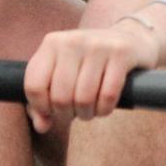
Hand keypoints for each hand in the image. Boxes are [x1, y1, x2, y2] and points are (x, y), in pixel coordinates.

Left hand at [23, 21, 161, 133]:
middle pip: (60, 97)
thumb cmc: (90, 65)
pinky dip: (105, 109)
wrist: (131, 39)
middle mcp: (72, 41)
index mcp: (52, 43)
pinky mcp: (121, 53)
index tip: (52, 111)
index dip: (42, 108)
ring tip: (90, 110)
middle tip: (75, 112)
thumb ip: (44, 103)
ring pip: (84, 99)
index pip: (34, 86)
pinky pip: (108, 96)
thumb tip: (41, 126)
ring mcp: (98, 45)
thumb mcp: (63, 75)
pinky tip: (104, 106)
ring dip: (87, 114)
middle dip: (67, 114)